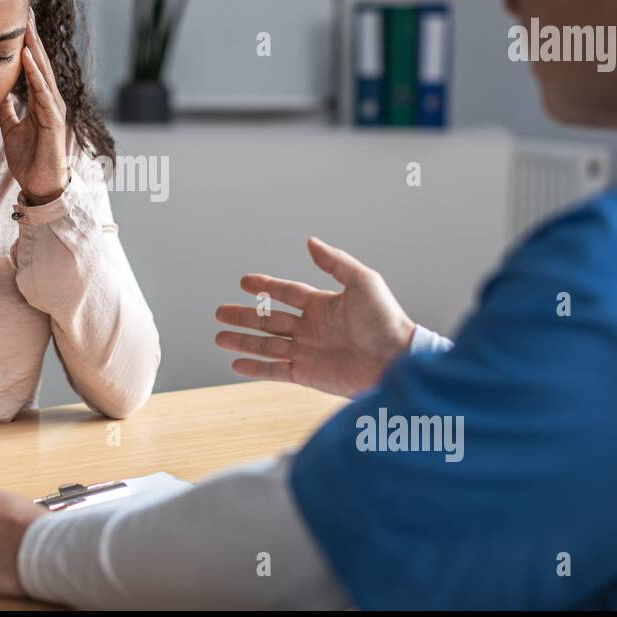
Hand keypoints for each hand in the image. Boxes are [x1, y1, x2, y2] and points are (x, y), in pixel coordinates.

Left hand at [0, 7, 68, 204]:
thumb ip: (8, 111)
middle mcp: (50, 101)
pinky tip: (27, 57)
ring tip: (27, 26)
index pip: (33, 66)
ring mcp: (54, 110)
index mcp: (40, 101)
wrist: (40, 186)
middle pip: (41, 63)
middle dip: (33, 37)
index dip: (26, 43)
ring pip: (44, 73)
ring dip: (35, 49)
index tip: (18, 20)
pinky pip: (43, 93)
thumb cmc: (30, 159)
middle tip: (26, 10)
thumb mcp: (12, 129)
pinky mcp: (53, 122)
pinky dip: (35, 74)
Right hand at [214, 237, 415, 396]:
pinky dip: (255, 369)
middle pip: (269, 320)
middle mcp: (312, 329)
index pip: (286, 293)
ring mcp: (308, 352)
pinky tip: (236, 364)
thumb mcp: (363, 281)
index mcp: (323, 306)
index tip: (244, 281)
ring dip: (242, 341)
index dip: (265, 286)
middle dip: (244, 316)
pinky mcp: (308, 375)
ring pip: (266, 345)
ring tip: (219, 337)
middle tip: (219, 312)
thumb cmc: (386, 320)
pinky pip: (275, 371)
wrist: (397, 359)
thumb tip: (310, 241)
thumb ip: (334, 262)